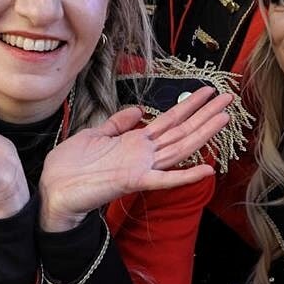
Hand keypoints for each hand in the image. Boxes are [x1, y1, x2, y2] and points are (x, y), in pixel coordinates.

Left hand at [37, 86, 233, 230]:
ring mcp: (141, 167)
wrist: (54, 191)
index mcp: (135, 142)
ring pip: (179, 148)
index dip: (189, 105)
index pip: (169, 120)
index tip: (208, 91)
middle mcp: (144, 153)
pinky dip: (185, 176)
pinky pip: (164, 179)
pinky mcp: (133, 181)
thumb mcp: (95, 135)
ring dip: (203, 133)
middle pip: (181, 130)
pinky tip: (207, 170)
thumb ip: (118, 124)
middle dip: (205, 113)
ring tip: (224, 118)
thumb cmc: (71, 166)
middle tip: (229, 97)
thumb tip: (138, 110)